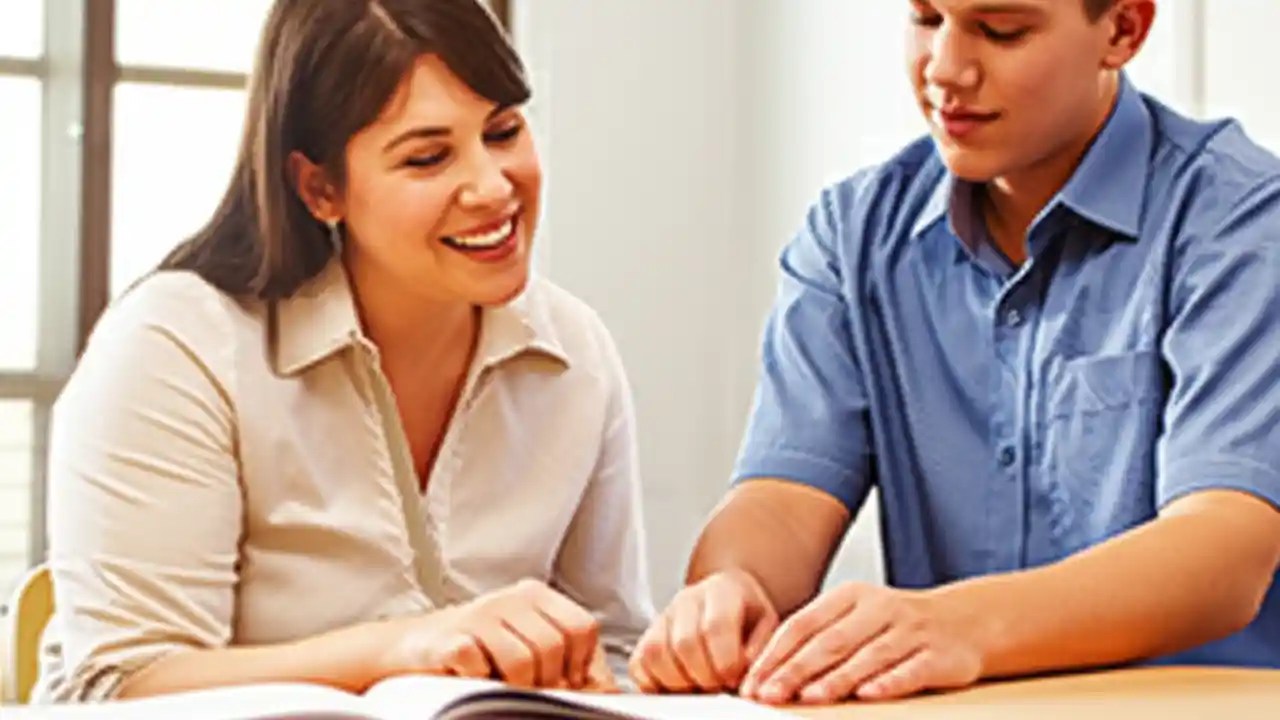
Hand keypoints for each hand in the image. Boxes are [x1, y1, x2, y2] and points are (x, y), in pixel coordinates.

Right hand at [379, 579, 617, 690]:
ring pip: (523, 662)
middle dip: (549, 681)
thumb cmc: (476, 649)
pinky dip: (482, 684)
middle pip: (555, 646)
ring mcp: (479, 616)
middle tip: (532, 691)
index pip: (582, 627)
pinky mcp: (451, 640)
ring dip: (517, 688)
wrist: (412, 648)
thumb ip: (567, 661)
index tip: (565, 683)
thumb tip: (607, 692)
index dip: (580, 664)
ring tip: (503, 686)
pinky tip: (475, 678)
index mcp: (535, 595)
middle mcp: (509, 599)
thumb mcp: (527, 645)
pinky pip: (481, 669)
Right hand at [629, 569, 778, 692]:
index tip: (734, 678)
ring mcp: (662, 617)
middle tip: (719, 686)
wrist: (727, 598)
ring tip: (700, 685)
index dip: (725, 660)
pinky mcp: (644, 636)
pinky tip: (678, 685)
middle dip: (704, 676)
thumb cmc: (747, 614)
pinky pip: (638, 664)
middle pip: (684, 642)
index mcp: (721, 590)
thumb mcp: (766, 623)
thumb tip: (746, 674)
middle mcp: (686, 600)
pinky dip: (654, 683)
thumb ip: (761, 647)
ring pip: (656, 653)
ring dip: (679, 682)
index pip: (716, 625)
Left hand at [740, 583, 981, 704]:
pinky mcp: (938, 655)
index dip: (776, 654)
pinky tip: (868, 695)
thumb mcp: (856, 618)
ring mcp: (910, 631)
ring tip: (809, 697)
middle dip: (795, 670)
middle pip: (830, 641)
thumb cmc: (896, 626)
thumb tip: (767, 672)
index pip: (804, 624)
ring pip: (868, 656)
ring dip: (837, 678)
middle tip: (769, 694)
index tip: (752, 682)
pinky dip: (888, 682)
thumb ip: (819, 638)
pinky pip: (910, 670)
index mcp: (851, 596)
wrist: (965, 621)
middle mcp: (879, 609)